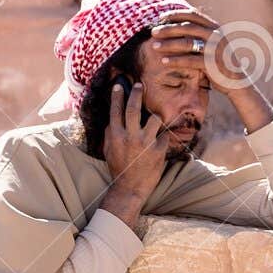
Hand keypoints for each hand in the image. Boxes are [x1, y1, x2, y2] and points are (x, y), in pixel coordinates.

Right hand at [101, 79, 166, 227]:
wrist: (130, 187)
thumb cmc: (118, 168)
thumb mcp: (108, 151)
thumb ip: (110, 134)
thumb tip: (112, 120)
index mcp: (115, 136)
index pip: (115, 111)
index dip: (117, 96)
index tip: (119, 85)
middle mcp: (129, 137)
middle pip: (134, 109)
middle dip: (137, 94)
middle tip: (140, 84)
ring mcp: (145, 143)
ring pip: (154, 119)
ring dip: (156, 117)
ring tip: (156, 119)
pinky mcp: (158, 150)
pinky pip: (163, 137)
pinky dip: (162, 139)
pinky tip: (159, 145)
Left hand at [150, 10, 272, 132]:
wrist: (235, 80)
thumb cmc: (218, 60)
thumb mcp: (212, 42)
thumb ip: (199, 32)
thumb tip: (176, 23)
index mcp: (215, 27)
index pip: (192, 14)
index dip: (175, 14)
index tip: (161, 18)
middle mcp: (216, 35)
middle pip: (187, 27)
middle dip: (168, 29)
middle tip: (153, 32)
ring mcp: (214, 49)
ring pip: (187, 43)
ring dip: (168, 44)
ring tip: (154, 46)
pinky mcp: (212, 64)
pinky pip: (189, 60)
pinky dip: (175, 60)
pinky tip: (163, 61)